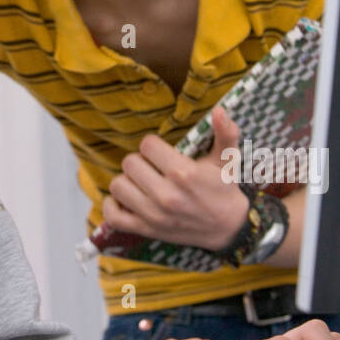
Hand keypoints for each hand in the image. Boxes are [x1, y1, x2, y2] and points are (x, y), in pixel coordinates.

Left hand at [102, 104, 247, 251]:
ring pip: (118, 186)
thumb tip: (219, 110)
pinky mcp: (146, 230)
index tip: (161, 152)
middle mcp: (166, 195)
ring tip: (141, 181)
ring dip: (127, 180)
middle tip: (152, 167)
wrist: (227, 228)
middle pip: (130, 163)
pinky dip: (112, 207)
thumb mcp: (226, 160)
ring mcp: (153, 215)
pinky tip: (123, 198)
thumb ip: (225, 133)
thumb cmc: (223, 189)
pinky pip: (113, 217)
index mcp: (183, 173)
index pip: (147, 145)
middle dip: (140, 161)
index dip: (153, 145)